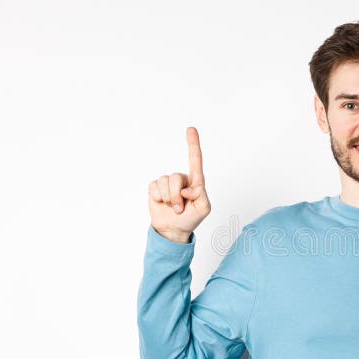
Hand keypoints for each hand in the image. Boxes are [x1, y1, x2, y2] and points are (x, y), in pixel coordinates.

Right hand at [148, 127, 211, 242]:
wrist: (173, 229)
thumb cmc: (190, 218)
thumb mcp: (203, 208)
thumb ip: (200, 195)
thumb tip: (187, 187)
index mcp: (195, 181)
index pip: (195, 160)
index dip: (193, 144)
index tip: (191, 129)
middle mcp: (181, 179)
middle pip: (176, 178)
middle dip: (177, 197)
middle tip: (180, 209)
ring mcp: (167, 182)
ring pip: (165, 183)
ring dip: (169, 200)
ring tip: (173, 208)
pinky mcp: (155, 187)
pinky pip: (155, 187)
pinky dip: (159, 199)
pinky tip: (162, 204)